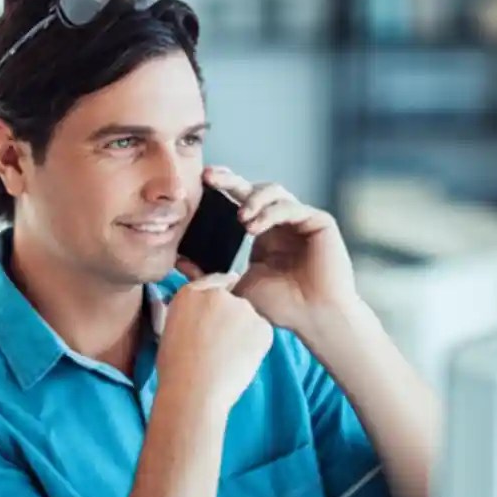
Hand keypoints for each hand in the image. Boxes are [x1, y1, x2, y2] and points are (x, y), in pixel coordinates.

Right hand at [156, 272, 274, 413]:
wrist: (193, 391)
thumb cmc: (174, 369)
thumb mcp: (169, 330)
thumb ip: (188, 313)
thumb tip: (200, 316)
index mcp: (190, 293)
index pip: (211, 283)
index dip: (217, 299)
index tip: (219, 312)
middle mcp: (218, 294)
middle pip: (232, 301)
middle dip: (230, 318)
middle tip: (221, 345)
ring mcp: (243, 308)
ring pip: (248, 318)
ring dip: (243, 332)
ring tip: (229, 358)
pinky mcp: (262, 326)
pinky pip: (261, 333)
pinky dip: (256, 345)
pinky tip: (240, 362)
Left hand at [181, 166, 360, 334]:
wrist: (313, 319)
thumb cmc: (282, 307)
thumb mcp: (236, 287)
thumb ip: (210, 273)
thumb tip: (178, 261)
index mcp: (264, 232)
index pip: (241, 202)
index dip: (223, 188)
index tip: (200, 182)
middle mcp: (282, 222)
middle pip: (254, 189)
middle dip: (230, 180)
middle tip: (209, 177)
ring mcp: (301, 220)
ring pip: (275, 191)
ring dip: (253, 199)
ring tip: (240, 218)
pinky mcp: (319, 221)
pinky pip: (291, 206)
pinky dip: (271, 212)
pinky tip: (254, 226)